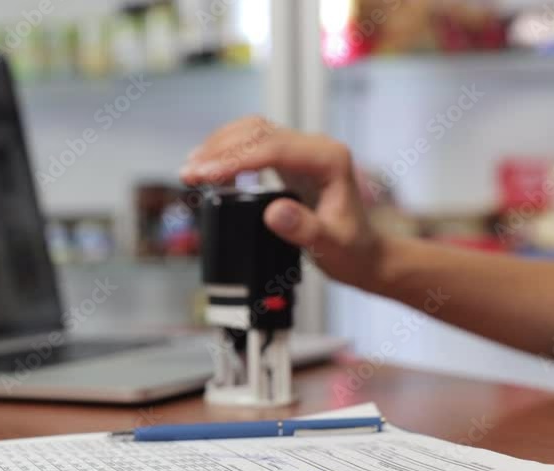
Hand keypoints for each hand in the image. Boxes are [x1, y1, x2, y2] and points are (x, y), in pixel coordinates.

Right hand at [180, 116, 382, 289]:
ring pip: (254, 132)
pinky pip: (256, 144)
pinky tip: (211, 167)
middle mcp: (316, 148)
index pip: (273, 148)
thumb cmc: (352, 251)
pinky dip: (230, 152)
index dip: (234, 160)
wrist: (364, 254)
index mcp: (329, 159)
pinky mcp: (292, 160)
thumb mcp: (330, 246)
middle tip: (189, 172)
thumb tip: (274, 212)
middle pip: (259, 132)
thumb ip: (303, 229)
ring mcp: (304, 151)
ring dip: (220, 146)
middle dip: (219, 150)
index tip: (204, 174)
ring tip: (192, 168)